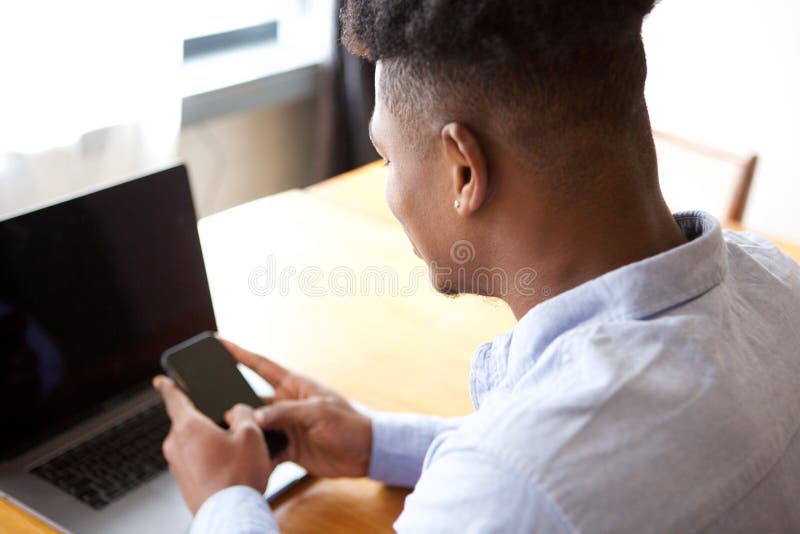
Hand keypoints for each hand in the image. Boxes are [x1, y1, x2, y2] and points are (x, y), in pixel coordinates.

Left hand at [153, 375, 271, 513]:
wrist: (231, 517)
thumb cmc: (239, 476)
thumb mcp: (252, 434)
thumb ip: (243, 412)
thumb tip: (236, 412)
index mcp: (188, 427)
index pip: (175, 399)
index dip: (169, 386)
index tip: (161, 381)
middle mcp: (176, 445)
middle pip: (192, 422)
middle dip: (210, 422)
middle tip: (233, 428)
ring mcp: (177, 465)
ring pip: (195, 443)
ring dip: (212, 443)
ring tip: (237, 454)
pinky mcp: (184, 481)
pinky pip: (196, 461)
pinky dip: (211, 460)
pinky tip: (230, 469)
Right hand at [220, 338, 372, 477]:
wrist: (368, 452)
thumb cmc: (350, 423)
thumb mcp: (318, 413)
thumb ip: (286, 413)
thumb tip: (253, 417)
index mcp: (294, 386)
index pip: (261, 365)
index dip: (239, 353)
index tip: (218, 341)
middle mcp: (286, 404)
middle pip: (250, 398)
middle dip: (229, 399)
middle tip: (202, 400)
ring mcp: (286, 426)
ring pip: (255, 426)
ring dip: (240, 430)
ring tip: (217, 434)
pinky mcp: (289, 448)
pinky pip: (265, 450)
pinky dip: (254, 454)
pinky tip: (241, 459)